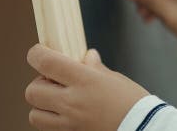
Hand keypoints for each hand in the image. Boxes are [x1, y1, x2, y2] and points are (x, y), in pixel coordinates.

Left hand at [25, 44, 148, 130]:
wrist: (144, 129)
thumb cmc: (133, 102)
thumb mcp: (114, 79)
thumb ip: (95, 68)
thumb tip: (86, 57)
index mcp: (84, 80)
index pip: (45, 62)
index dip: (36, 54)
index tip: (38, 52)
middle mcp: (72, 102)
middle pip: (32, 91)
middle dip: (39, 83)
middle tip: (53, 82)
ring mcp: (69, 123)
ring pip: (34, 114)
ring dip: (42, 106)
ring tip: (58, 102)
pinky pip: (47, 129)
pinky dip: (50, 121)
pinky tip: (65, 115)